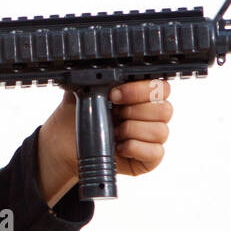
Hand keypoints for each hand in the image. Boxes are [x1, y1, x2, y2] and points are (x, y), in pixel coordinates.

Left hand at [37, 79, 172, 203]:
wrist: (65, 144)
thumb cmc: (78, 117)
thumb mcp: (86, 91)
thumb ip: (100, 77)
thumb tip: (106, 71)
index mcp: (141, 95)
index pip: (161, 88)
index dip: (139, 91)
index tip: (114, 95)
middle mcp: (151, 115)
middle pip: (165, 110)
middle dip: (134, 111)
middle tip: (113, 113)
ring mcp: (152, 138)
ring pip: (160, 131)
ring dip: (131, 130)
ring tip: (113, 132)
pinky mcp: (149, 159)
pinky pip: (155, 152)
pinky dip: (134, 148)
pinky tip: (118, 147)